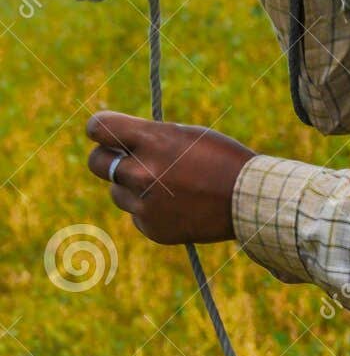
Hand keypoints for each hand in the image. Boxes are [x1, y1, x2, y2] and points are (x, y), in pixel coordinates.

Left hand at [85, 110, 257, 244]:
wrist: (248, 200)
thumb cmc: (221, 157)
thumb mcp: (184, 135)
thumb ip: (148, 138)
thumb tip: (116, 144)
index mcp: (153, 141)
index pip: (98, 128)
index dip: (99, 127)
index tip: (104, 131)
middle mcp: (142, 173)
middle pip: (96, 163)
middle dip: (105, 157)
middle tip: (120, 157)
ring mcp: (145, 204)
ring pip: (116, 192)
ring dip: (131, 186)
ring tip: (166, 184)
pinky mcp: (151, 228)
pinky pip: (136, 214)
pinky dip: (150, 209)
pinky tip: (178, 205)